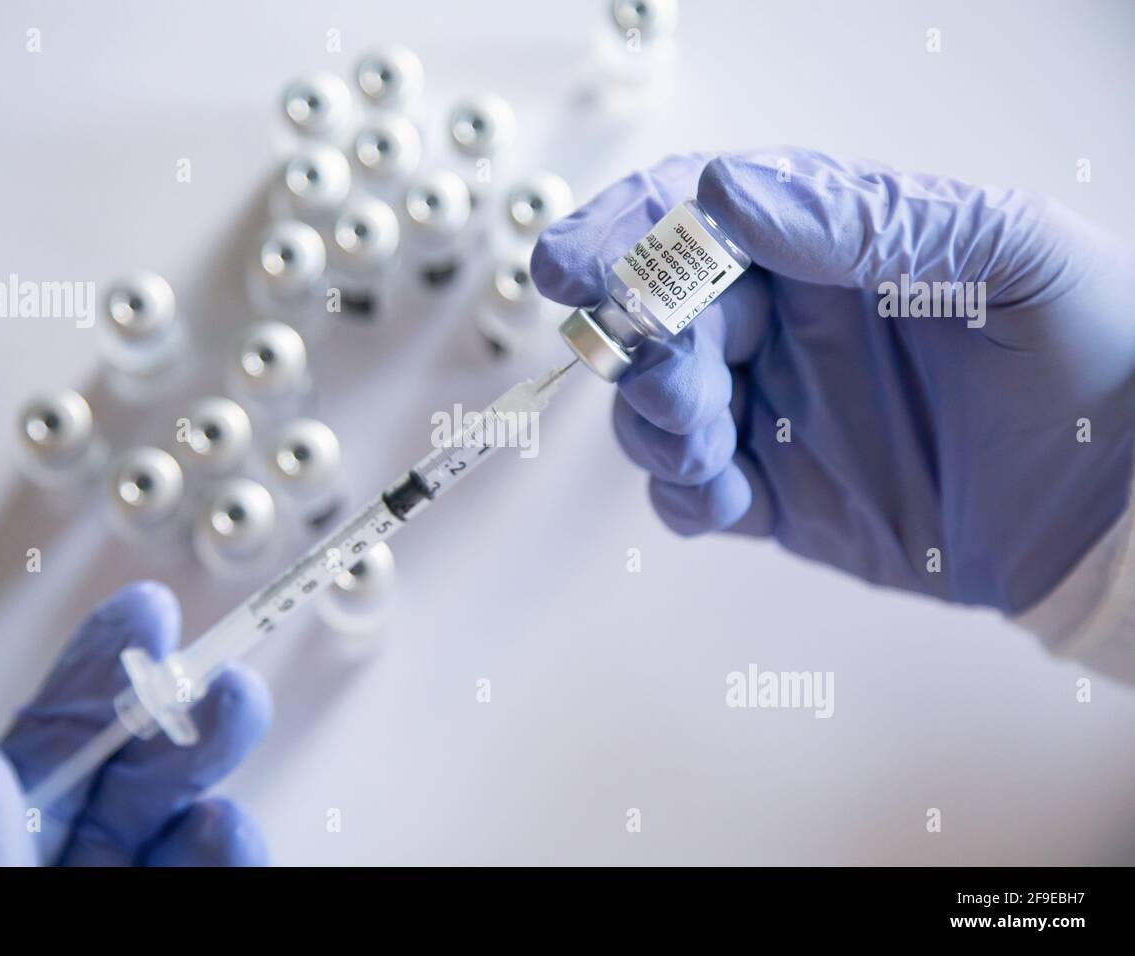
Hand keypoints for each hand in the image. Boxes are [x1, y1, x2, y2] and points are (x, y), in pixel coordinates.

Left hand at [0, 582, 272, 865]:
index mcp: (11, 858)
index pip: (53, 754)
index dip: (96, 677)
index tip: (142, 612)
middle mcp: (77, 872)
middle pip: (134, 776)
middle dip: (178, 706)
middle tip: (220, 658)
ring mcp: (136, 892)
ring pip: (184, 821)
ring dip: (212, 759)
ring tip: (237, 710)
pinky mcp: (189, 910)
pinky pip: (218, 875)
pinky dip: (232, 849)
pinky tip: (229, 825)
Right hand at [532, 149, 1134, 612]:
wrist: (1120, 492)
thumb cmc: (1088, 345)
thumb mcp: (1002, 250)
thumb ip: (864, 218)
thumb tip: (721, 194)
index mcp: (826, 246)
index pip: (693, 220)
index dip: (622, 237)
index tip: (571, 269)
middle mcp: (784, 323)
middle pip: (654, 318)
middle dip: (640, 347)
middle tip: (677, 380)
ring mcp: (773, 410)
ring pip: (653, 407)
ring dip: (655, 423)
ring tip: (717, 444)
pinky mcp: (777, 495)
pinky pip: (688, 495)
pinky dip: (682, 499)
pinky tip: (731, 502)